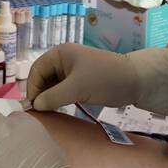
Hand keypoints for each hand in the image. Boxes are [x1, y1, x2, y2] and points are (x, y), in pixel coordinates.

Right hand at [28, 44, 167, 115]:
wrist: (135, 82)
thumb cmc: (105, 79)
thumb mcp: (77, 88)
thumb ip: (53, 97)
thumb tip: (35, 106)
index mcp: (60, 54)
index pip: (36, 70)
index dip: (32, 88)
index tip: (32, 107)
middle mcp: (63, 60)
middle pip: (43, 77)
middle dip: (39, 94)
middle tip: (39, 113)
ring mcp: (72, 71)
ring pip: (52, 85)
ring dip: (48, 98)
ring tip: (47, 114)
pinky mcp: (80, 82)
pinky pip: (62, 90)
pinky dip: (58, 100)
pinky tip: (58, 110)